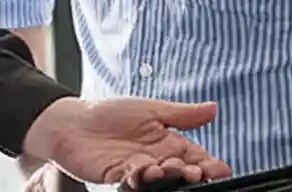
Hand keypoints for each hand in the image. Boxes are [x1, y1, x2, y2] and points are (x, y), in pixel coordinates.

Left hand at [23, 97, 232, 188]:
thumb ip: (182, 114)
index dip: (210, 165)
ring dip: (167, 177)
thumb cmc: (109, 113)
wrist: (73, 122)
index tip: (219, 168)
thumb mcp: (150, 108)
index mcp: (169, 142)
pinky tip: (141, 172)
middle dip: (192, 174)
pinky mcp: (120, 178)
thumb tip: (214, 108)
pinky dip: (140, 179)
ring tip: (167, 169)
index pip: (197, 158)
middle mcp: (158, 159)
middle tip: (194, 172)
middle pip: (183, 173)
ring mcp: (140, 171)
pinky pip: (135, 182)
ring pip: (162, 181)